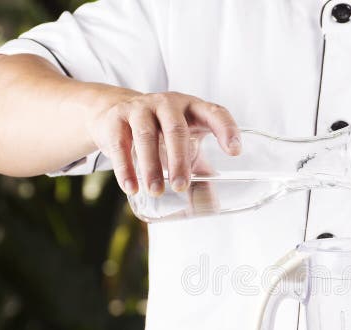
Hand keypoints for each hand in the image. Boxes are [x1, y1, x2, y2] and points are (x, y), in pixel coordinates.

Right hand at [87, 91, 240, 195]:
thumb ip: (199, 168)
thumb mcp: (184, 143)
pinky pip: (120, 144)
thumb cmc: (161, 133)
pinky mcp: (115, 119)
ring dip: (151, 166)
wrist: (115, 113)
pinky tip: (132, 188)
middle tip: (180, 187)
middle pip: (176, 129)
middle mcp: (168, 104)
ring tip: (156, 191)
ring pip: (146, 136)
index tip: (235, 152)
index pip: (215, 113)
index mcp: (193, 108)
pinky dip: (125, 168)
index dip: (226, 129)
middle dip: (179, 160)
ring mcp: (140, 108)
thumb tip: (211, 205)